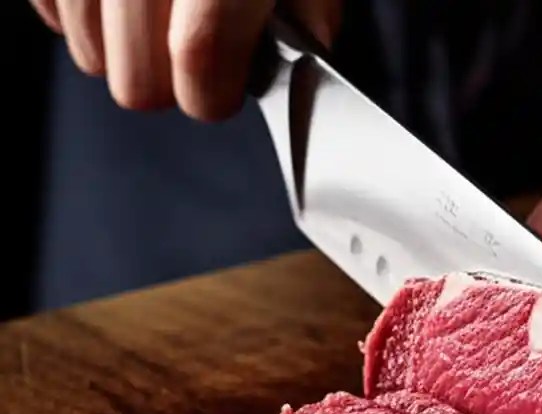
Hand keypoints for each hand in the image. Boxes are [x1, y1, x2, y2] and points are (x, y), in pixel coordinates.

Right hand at [30, 0, 341, 120]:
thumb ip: (311, 5)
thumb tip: (312, 49)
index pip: (199, 53)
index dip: (211, 95)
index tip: (220, 96)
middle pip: (135, 77)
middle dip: (169, 89)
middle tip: (193, 63)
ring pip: (86, 52)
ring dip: (121, 56)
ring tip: (154, 26)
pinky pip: (49, 10)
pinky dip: (78, 19)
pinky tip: (115, 4)